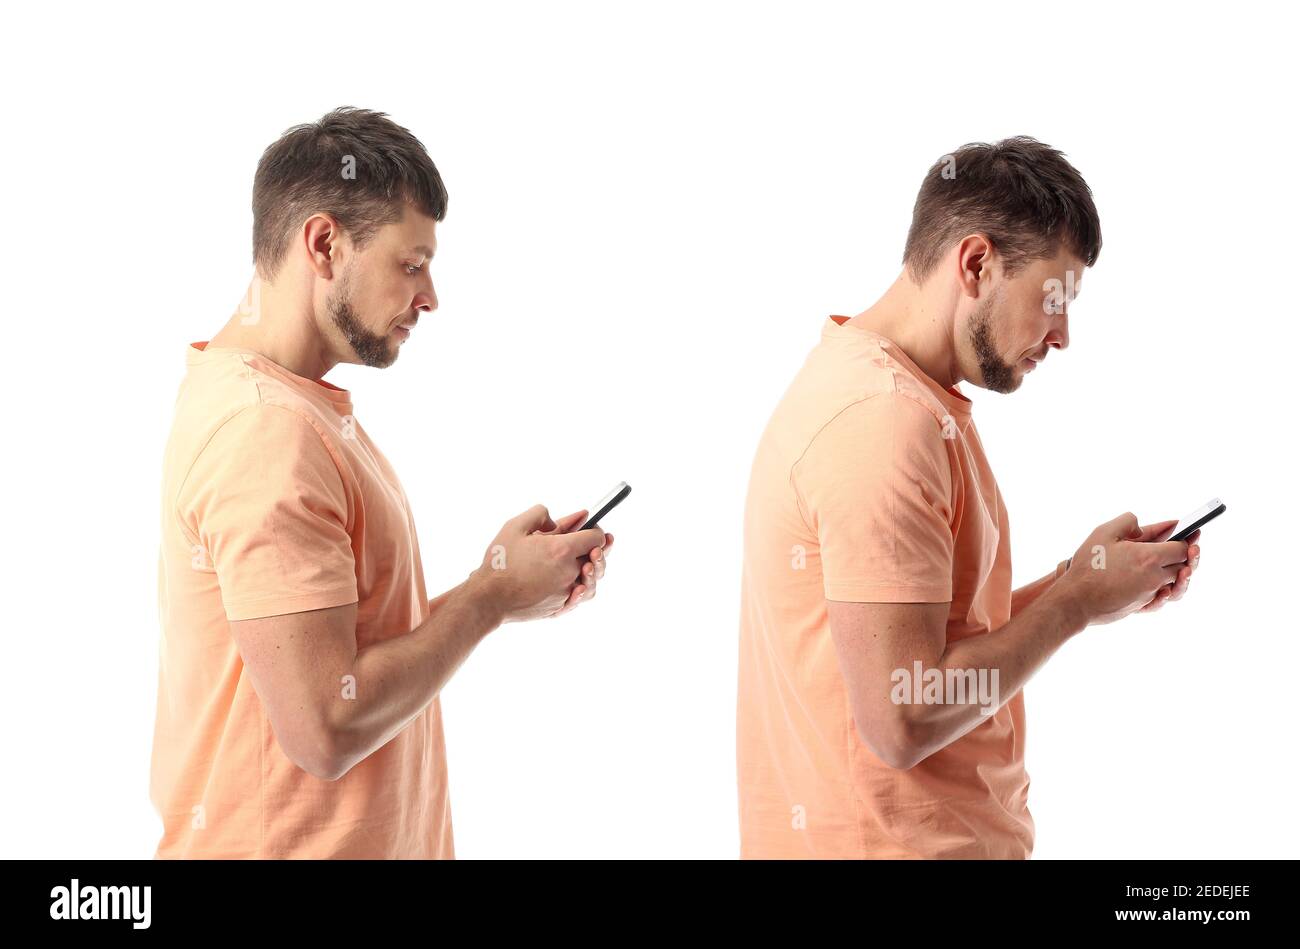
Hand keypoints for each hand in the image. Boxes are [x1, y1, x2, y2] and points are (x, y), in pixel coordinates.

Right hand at [468, 505, 609, 623]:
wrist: (489, 597)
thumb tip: (556, 521)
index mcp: (561, 550)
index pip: (596, 538)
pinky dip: (582, 588)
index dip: (595, 529)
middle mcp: (569, 572)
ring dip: (594, 569)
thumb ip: (539, 514)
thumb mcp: (515, 526)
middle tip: (597, 543)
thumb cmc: (500, 562)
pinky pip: (580, 597)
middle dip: (598, 548)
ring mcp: (566, 592)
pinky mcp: (561, 606)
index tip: (589, 527)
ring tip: (588, 562)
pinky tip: (578, 582)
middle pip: (598, 558)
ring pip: (592, 580)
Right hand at [1057, 513, 1195, 626]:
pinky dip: (1168, 591)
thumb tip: (1141, 525)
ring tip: (1183, 568)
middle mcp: (1155, 577)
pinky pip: (1163, 599)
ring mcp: (1150, 593)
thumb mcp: (1103, 533)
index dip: (1188, 539)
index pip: (1182, 548)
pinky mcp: (1142, 605)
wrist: (1076, 600)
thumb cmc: (1088, 567)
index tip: (1191, 533)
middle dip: (1188, 555)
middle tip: (1191, 546)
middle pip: (1184, 566)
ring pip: (1178, 585)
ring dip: (1182, 575)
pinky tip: (1165, 586)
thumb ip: (1127, 522)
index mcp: (1148, 557)